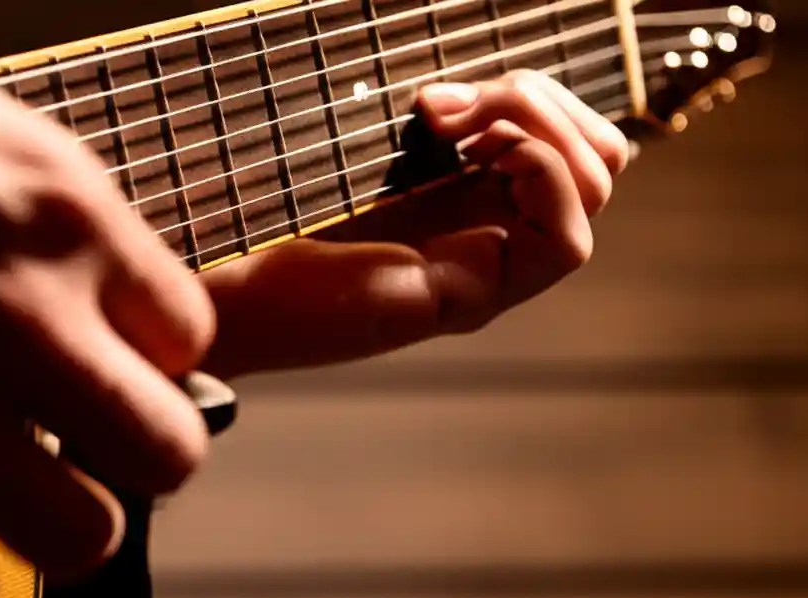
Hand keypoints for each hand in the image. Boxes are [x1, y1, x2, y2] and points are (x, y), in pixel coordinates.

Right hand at [0, 0, 212, 597]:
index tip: (100, 357)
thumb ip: (34, 204)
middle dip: (125, 452)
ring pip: (82, 536)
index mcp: (62, 212)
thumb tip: (68, 262)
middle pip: (165, 450)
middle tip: (68, 436)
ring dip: (49, 523)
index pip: (185, 336)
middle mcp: (22, 317)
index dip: (142, 357)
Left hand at [201, 70, 628, 377]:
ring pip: (595, 185)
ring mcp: (482, 273)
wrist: (208, 279)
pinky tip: (465, 152)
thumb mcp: (354, 138)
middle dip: (542, 100)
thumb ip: (417, 119)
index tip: (435, 95)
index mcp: (463, 200)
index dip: (533, 98)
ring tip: (444, 121)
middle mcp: (484, 237)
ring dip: (536, 123)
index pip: (570, 143)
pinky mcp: (467, 299)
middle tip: (442, 104)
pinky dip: (537, 169)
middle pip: (600, 157)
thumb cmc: (260, 208)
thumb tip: (451, 88)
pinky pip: (568, 239)